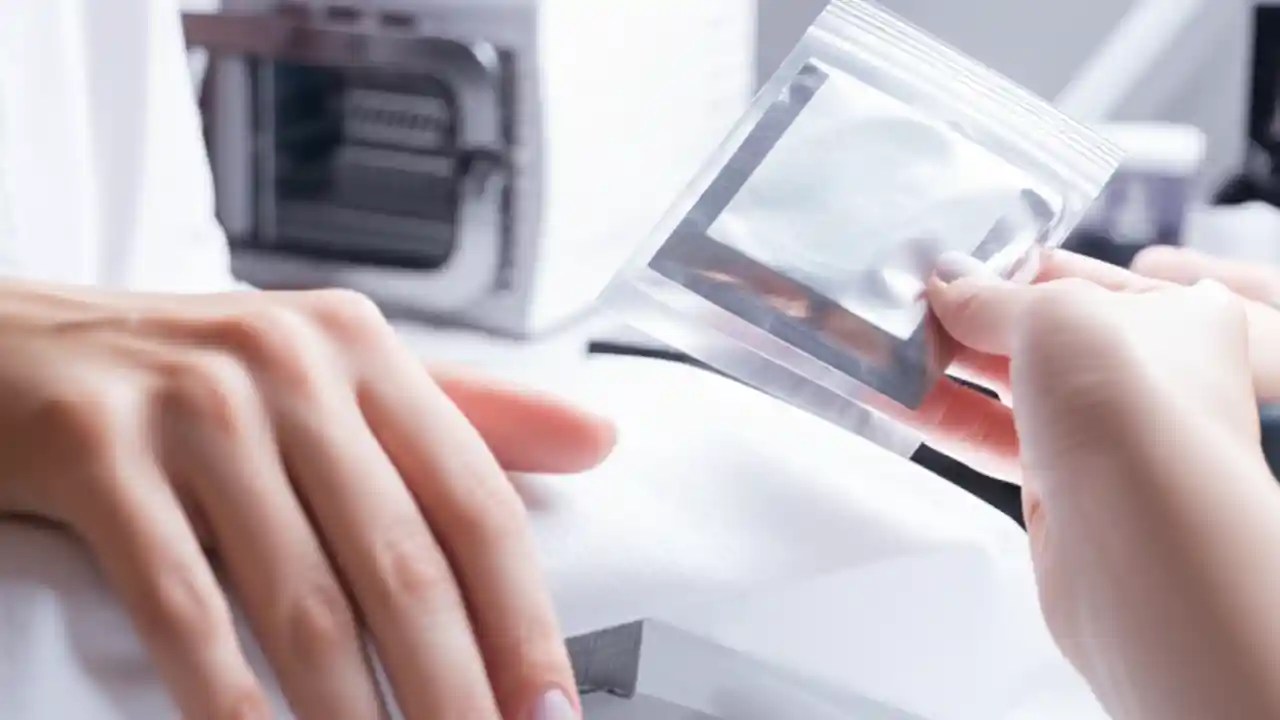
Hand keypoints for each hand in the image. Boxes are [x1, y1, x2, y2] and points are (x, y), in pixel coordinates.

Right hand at [0, 282, 614, 719]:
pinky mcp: (99, 452)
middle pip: (404, 563)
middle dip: (456, 689)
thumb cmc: (195, 374)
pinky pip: (185, 605)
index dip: (523, 621)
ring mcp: (196, 408)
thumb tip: (597, 439)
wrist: (17, 341)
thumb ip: (466, 410)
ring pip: (305, 599)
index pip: (475, 504)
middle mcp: (293, 368)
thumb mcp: (337, 369)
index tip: (549, 710)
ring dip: (357, 716)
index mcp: (364, 352)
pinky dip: (231, 700)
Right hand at [906, 250, 1279, 480]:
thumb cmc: (1134, 411)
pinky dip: (941, 416)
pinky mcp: (1058, 487)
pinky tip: (889, 396)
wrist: (1146, 547)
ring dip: (941, 369)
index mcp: (1173, 315)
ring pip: (1005, 390)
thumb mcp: (1053, 314)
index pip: (1070, 277)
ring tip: (879, 348)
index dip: (1002, 269)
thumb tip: (945, 283)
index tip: (941, 268)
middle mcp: (1142, 374)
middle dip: (964, 321)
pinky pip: (989, 439)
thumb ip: (991, 295)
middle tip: (900, 306)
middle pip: (1032, 333)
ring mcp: (1100, 434)